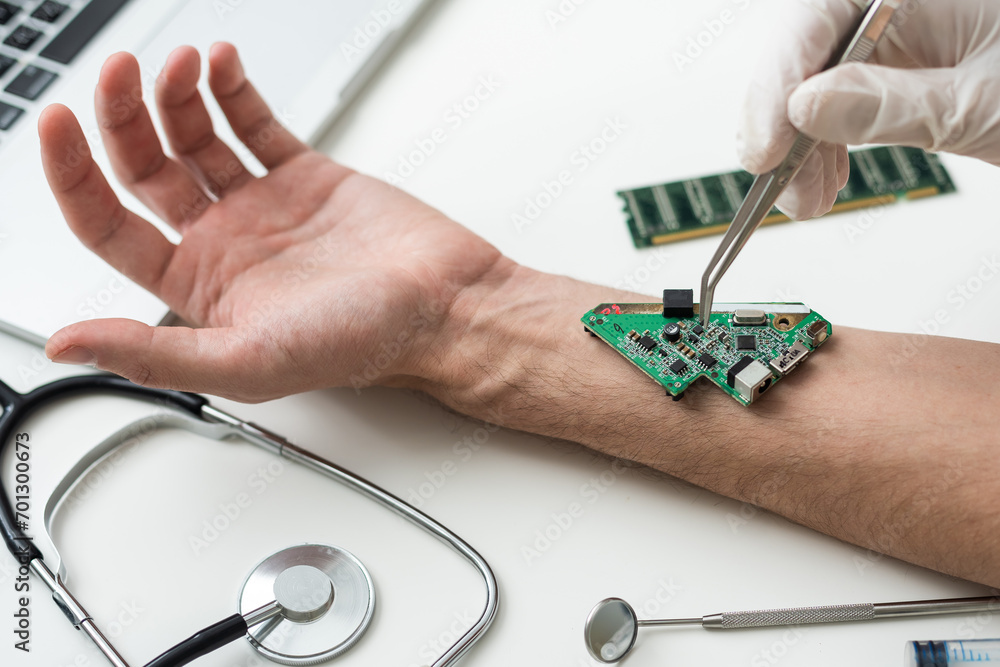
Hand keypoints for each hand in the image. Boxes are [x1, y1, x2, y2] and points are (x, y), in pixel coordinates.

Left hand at [41, 43, 506, 400]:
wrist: (446, 306)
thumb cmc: (364, 343)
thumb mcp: (249, 362)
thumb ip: (158, 356)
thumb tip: (69, 345)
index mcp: (198, 287)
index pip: (108, 223)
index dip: (72, 174)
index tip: (58, 123)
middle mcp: (223, 243)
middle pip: (144, 168)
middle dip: (121, 116)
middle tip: (121, 73)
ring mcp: (263, 205)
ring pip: (195, 137)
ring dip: (176, 95)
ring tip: (183, 65)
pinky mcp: (306, 177)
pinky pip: (256, 124)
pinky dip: (234, 90)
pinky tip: (222, 65)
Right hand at [737, 0, 999, 219]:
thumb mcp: (983, 103)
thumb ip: (889, 105)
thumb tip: (803, 109)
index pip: (819, 15)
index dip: (778, 79)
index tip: (766, 141)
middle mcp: (904, 6)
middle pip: (807, 53)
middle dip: (783, 122)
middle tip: (778, 179)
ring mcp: (900, 42)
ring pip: (814, 87)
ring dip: (798, 148)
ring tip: (806, 197)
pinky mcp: (900, 78)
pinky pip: (839, 109)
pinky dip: (823, 151)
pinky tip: (824, 181)